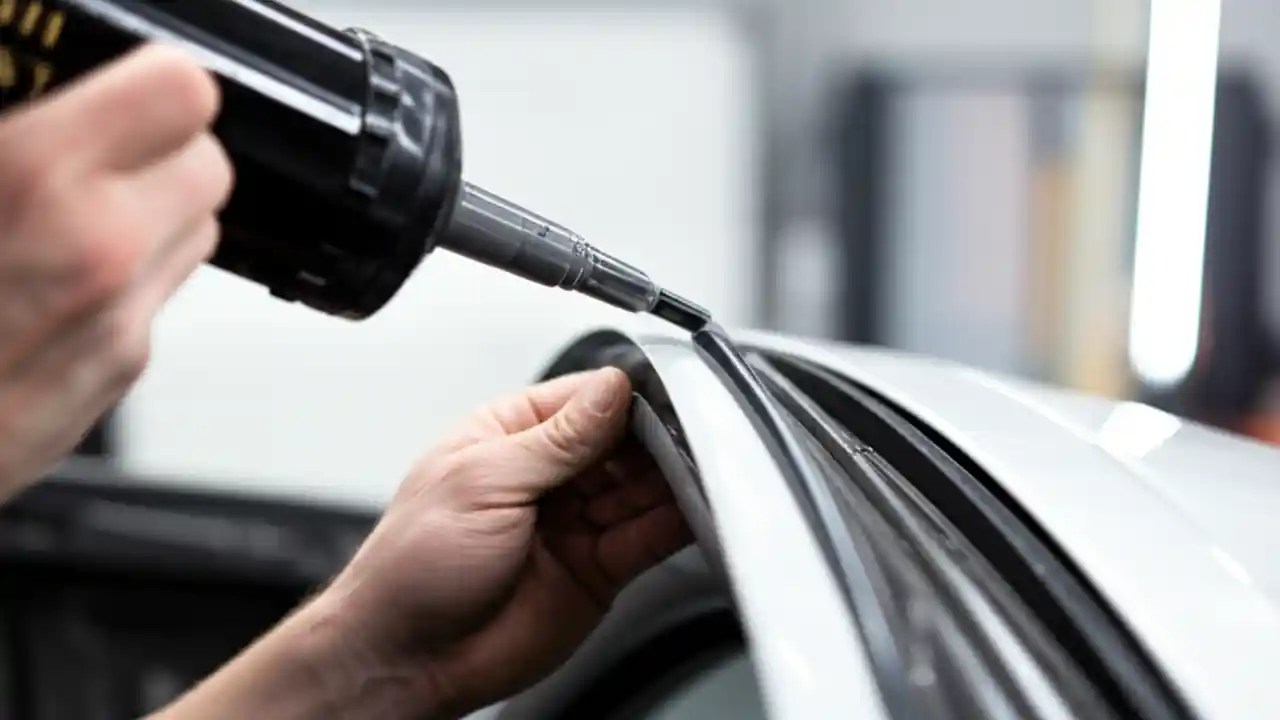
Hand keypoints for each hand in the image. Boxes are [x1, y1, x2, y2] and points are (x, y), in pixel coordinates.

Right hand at [0, 44, 231, 498]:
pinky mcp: (113, 378)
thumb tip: (36, 95)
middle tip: (87, 157)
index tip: (126, 92)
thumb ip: (12, 125)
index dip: (153, 87)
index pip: (184, 96)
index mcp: (35, 180)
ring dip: (144, 219)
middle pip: (206, 168)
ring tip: (54, 224)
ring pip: (190, 235)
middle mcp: (95, 256)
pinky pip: (149, 300)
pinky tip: (35, 290)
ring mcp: (113, 327)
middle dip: (157, 155)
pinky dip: (114, 285)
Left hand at [319, 367, 692, 715]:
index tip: (661, 398)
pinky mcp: (597, 569)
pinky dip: (674, 523)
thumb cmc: (414, 565)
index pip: (583, 400)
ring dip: (669, 479)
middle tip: (687, 437)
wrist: (409, 657)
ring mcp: (575, 522)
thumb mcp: (484, 482)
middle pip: (622, 442)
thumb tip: (610, 390)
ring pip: (641, 489)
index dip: (622, 398)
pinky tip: (693, 508)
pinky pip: (646, 539)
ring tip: (698, 470)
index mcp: (509, 436)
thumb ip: (557, 439)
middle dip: (654, 439)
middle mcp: (547, 476)